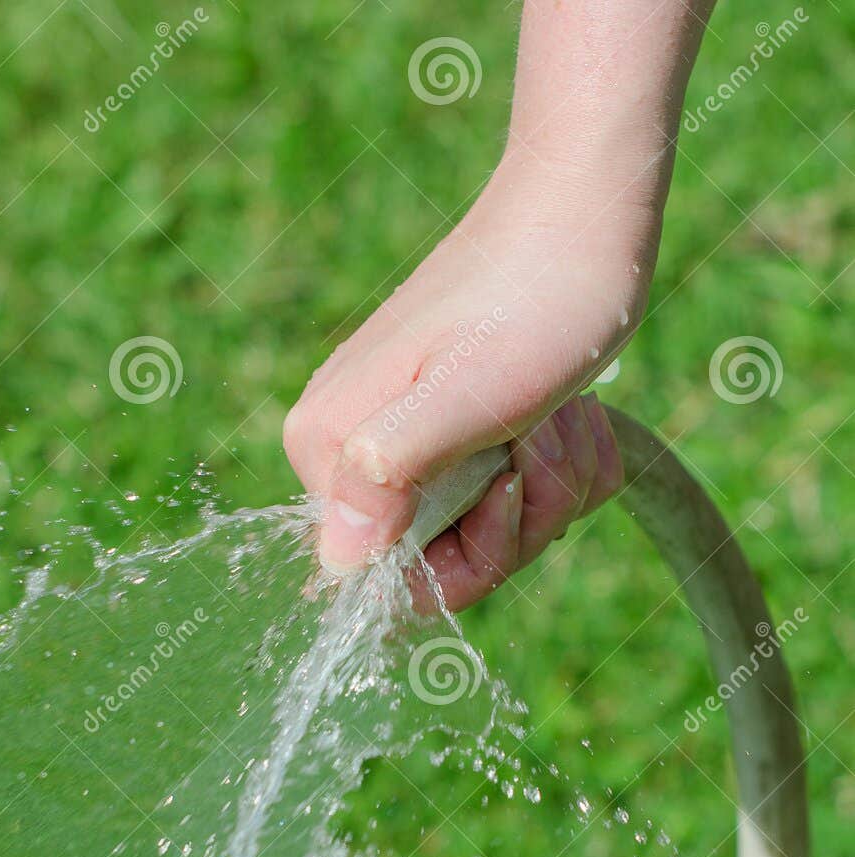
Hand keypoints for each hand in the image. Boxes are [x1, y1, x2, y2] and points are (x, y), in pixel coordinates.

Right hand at [284, 155, 655, 610]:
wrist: (586, 213)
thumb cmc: (536, 295)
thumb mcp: (468, 394)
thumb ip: (388, 473)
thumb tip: (337, 563)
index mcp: (329, 452)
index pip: (390, 584)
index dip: (469, 558)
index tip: (509, 481)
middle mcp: (349, 455)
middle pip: (444, 565)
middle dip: (520, 517)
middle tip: (541, 436)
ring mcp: (402, 444)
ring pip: (487, 534)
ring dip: (549, 484)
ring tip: (558, 412)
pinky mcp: (449, 433)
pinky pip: (508, 500)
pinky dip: (557, 466)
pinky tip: (569, 411)